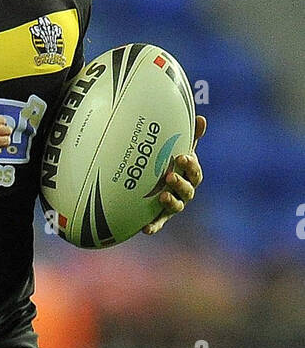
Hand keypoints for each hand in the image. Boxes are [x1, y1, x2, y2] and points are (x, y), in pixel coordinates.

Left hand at [142, 115, 205, 234]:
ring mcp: (173, 205)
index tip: (182, 157)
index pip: (195, 172)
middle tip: (169, 175)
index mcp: (190, 176)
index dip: (190, 166)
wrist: (154, 184)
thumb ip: (189, 137)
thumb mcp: (178, 149)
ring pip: (176, 206)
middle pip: (187, 190)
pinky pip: (158, 224)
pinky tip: (145, 230)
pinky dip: (153, 227)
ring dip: (171, 201)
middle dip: (180, 183)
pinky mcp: (160, 218)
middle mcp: (184, 192)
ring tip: (162, 196)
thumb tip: (201, 118)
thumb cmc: (170, 163)